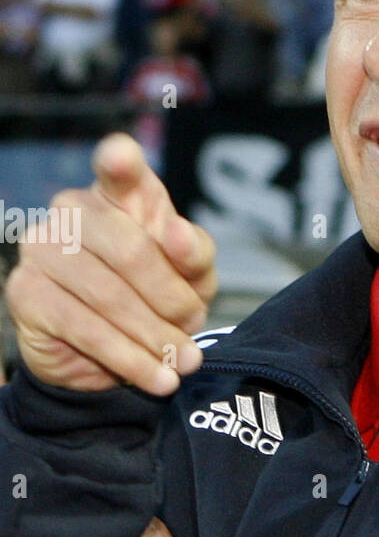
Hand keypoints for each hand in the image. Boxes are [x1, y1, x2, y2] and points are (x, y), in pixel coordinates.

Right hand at [6, 132, 216, 395]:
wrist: (116, 355)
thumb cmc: (159, 297)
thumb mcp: (193, 277)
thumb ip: (194, 252)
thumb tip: (175, 232)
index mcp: (120, 193)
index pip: (119, 168)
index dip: (120, 162)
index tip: (121, 159)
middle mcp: (73, 210)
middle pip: (131, 250)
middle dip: (171, 300)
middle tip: (194, 330)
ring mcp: (42, 248)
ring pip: (110, 296)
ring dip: (155, 338)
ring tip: (184, 363)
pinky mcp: (26, 293)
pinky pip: (86, 329)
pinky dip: (130, 359)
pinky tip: (156, 377)